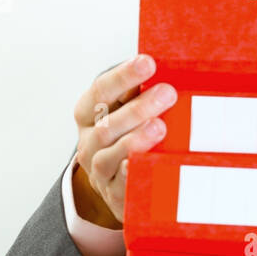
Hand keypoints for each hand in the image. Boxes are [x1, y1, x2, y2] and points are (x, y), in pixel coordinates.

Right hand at [72, 55, 176, 225]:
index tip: (148, 62)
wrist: (114, 183)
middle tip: (167, 93)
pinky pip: (119, 183)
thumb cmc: (124, 136)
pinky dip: (129, 171)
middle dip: (138, 107)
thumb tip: (168, 66)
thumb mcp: (126, 110)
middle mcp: (88, 141)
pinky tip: (140, 161)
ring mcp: (98, 169)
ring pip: (108, 154)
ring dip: (134, 138)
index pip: (102, 90)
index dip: (124, 76)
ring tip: (159, 126)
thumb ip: (138, 93)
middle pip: (107, 124)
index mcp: (89, 113)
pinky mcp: (112, 193)